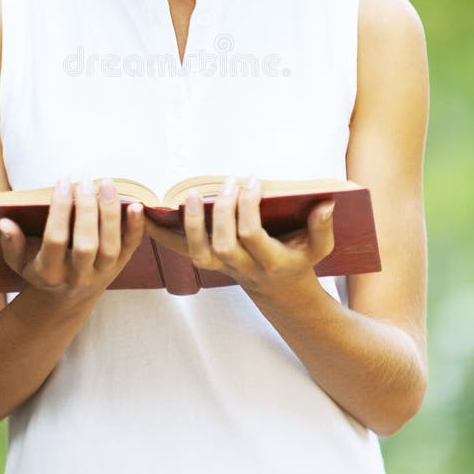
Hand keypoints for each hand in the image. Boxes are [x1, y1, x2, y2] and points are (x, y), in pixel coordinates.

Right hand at [0, 177, 144, 298]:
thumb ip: (10, 243)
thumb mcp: (19, 261)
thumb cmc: (41, 269)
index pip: (56, 239)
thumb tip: (4, 221)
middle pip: (86, 244)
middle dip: (86, 209)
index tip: (61, 181)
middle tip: (84, 180)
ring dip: (110, 212)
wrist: (68, 297)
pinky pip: (131, 247)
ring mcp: (101, 273)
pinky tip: (136, 205)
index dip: (60, 209)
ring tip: (106, 184)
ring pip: (110, 246)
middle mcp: (77, 276)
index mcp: (49, 273)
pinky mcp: (120, 266)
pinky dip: (136, 227)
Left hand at [146, 175, 334, 297]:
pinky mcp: (208, 262)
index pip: (252, 236)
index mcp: (269, 262)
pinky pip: (179, 251)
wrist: (280, 293)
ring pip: (198, 254)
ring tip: (191, 195)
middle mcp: (242, 268)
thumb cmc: (299, 261)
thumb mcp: (319, 249)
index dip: (249, 208)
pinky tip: (147, 216)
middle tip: (227, 182)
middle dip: (222, 212)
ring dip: (191, 224)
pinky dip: (162, 234)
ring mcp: (222, 267)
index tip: (253, 180)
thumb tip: (326, 204)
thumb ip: (322, 228)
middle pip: (222, 244)